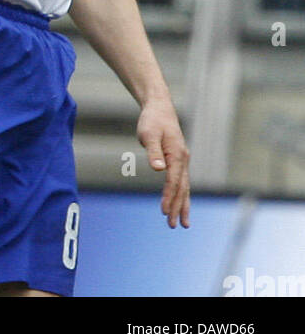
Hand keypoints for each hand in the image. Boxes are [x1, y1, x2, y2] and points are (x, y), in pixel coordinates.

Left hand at [137, 96, 189, 228]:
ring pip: (185, 187)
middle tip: (173, 225)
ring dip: (182, 205)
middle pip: (182, 188)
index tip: (164, 211)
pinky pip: (181, 182)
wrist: (159, 108)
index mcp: (177, 155)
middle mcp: (183, 159)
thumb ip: (153, 151)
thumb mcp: (149, 134)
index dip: (168, 197)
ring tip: (183, 223)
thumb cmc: (152, 120)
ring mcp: (182, 161)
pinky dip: (182, 195)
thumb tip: (159, 169)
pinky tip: (179, 204)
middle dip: (177, 207)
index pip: (173, 181)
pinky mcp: (178, 160)